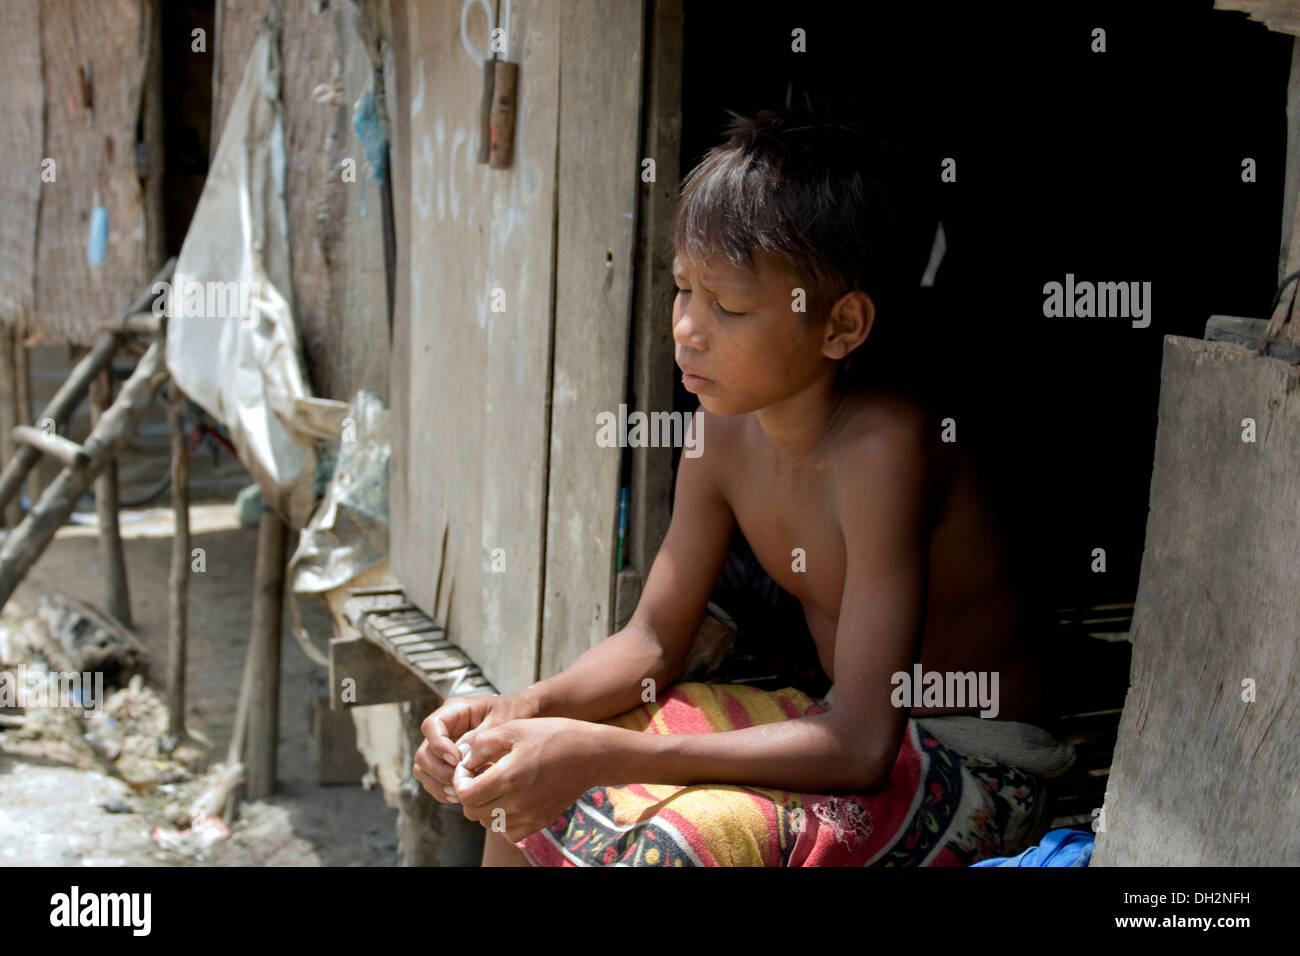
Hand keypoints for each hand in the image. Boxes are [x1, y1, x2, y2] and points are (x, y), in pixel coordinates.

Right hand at [413, 693, 538, 803]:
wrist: (525, 719)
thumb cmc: (515, 713)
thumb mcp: (503, 720)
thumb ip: (481, 737)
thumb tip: (460, 757)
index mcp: (455, 711)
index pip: (431, 726)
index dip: (438, 745)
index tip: (457, 760)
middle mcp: (444, 729)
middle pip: (423, 752)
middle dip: (438, 770)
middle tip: (460, 782)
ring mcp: (443, 748)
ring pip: (423, 769)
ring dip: (438, 784)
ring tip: (460, 793)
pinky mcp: (447, 765)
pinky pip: (433, 781)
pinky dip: (442, 791)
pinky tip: (461, 797)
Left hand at [451, 717, 594, 842]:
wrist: (590, 754)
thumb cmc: (551, 735)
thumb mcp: (514, 728)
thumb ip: (482, 744)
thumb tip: (465, 761)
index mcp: (507, 778)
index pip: (465, 795)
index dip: (460, 781)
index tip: (470, 768)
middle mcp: (516, 802)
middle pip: (473, 812)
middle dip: (470, 794)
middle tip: (480, 775)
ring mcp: (529, 815)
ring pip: (489, 823)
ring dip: (485, 807)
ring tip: (496, 786)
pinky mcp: (540, 821)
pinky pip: (509, 832)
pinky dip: (503, 821)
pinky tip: (509, 800)